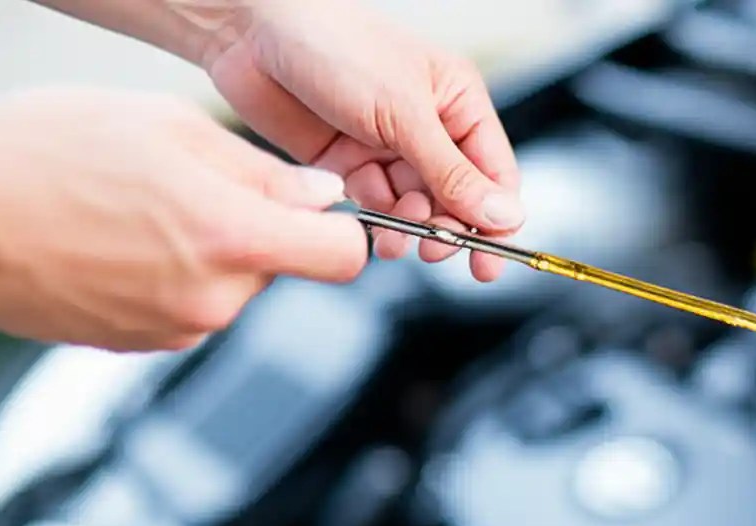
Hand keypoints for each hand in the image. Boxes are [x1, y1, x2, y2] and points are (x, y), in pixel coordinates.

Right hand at [0, 87, 365, 351]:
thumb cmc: (38, 156)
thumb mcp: (163, 128)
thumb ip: (258, 171)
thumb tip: (320, 197)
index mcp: (230, 237)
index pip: (344, 258)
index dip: (343, 232)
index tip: (322, 213)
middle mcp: (212, 297)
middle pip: (281, 269)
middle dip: (255, 231)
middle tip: (189, 190)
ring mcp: (175, 329)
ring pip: (231, 287)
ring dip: (208, 254)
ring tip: (139, 213)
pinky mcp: (141, 346)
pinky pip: (187, 307)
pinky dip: (170, 278)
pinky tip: (119, 244)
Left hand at [199, 0, 523, 281]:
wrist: (251, 34)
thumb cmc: (336, 44)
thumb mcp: (405, 114)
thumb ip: (452, 172)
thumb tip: (504, 215)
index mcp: (457, 101)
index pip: (494, 173)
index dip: (496, 220)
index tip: (488, 262)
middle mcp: (427, 126)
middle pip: (456, 198)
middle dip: (448, 229)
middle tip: (435, 252)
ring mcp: (387, 146)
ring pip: (416, 207)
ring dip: (410, 229)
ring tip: (396, 238)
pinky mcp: (349, 163)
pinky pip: (376, 205)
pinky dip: (377, 221)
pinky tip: (371, 225)